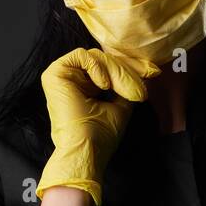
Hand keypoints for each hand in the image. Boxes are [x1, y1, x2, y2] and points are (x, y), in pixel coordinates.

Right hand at [36, 47, 158, 205]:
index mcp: (84, 88)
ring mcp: (62, 76)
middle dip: (126, 70)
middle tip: (137, 87)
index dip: (130, 68)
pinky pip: (81, 55)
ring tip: (120, 90)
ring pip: (95, 57)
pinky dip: (98, 67)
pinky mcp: (54, 74)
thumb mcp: (120, 108)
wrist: (87, 150)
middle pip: (103, 60)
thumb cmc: (101, 136)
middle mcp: (71, 80)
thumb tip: (139, 75)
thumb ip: (124, 90)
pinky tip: (104, 86)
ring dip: (114, 71)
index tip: (151, 73)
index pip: (107, 67)